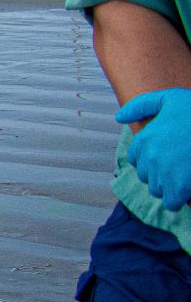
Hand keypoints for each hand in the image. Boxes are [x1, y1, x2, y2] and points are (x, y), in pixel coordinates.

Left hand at [116, 87, 190, 209]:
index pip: (136, 159)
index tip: (165, 155)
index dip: (150, 159)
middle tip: (178, 166)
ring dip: (169, 187)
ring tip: (183, 177)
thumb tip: (119, 118)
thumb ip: (140, 106)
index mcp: (144, 139)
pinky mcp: (181, 187)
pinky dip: (179, 199)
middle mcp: (149, 158)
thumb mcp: (167, 98)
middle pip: (146, 177)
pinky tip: (188, 190)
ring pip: (157, 190)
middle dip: (159, 174)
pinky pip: (173, 203)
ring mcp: (164, 174)